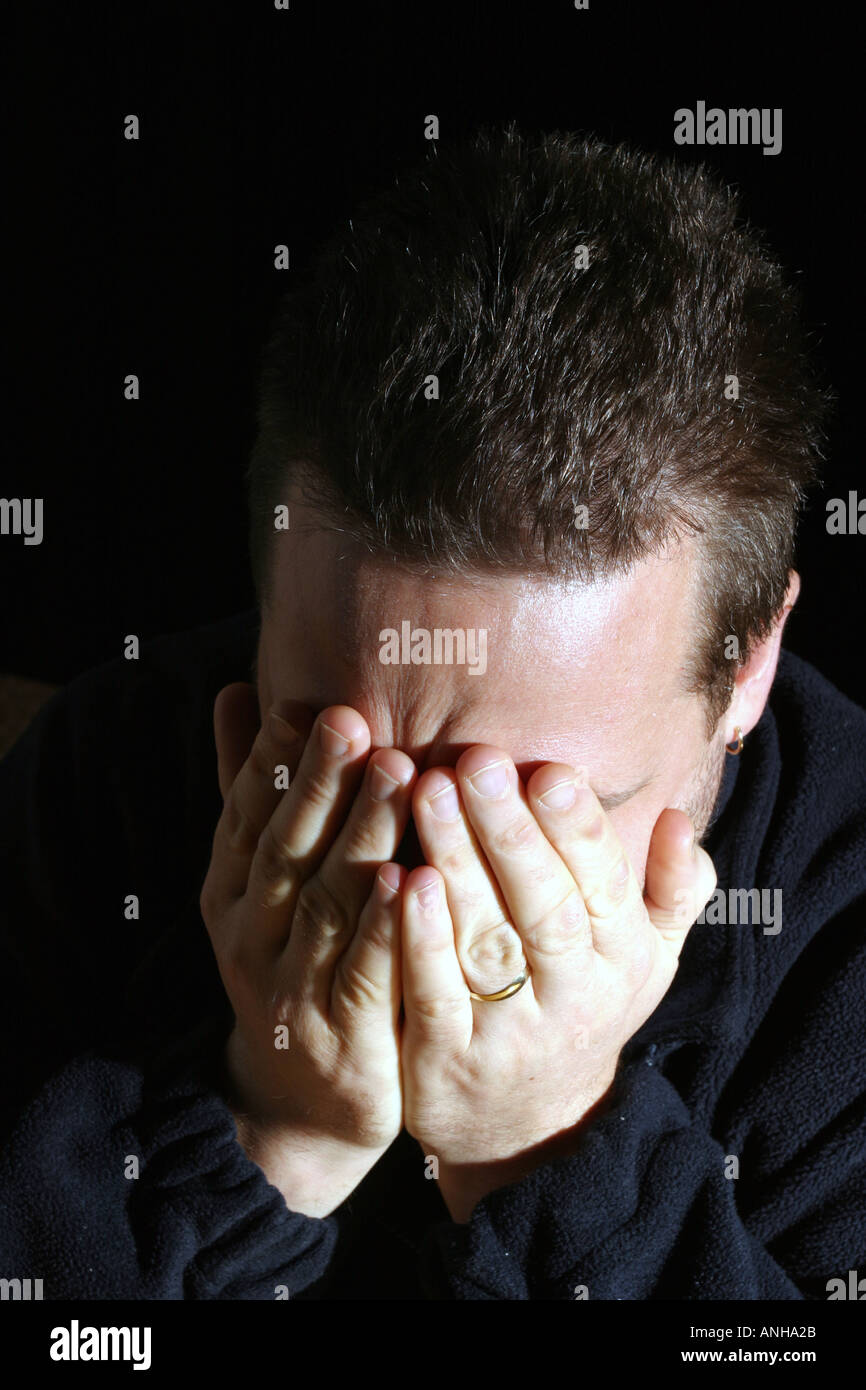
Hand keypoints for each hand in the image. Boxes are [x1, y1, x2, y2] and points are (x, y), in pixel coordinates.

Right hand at [200, 684, 416, 1215]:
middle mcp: (251, 933)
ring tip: (395, 774)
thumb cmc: (294, 958)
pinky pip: (361, 973)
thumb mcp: (261, 881)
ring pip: (326, 901)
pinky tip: (406, 879)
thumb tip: (236, 690)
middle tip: (351, 721)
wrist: (302, 1098)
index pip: (247, 814)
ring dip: (359, 834)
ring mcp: (290, 986)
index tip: (306, 703)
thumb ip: (254, 790)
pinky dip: (381, 926)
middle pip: (285, 849)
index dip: (273, 759)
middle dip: (318, 782)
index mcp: (232, 890)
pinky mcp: (339, 1033)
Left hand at [399, 747, 716, 1219]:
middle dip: (510, 830)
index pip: (603, 884)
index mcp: (623, 958)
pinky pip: (434, 995)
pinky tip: (401, 881)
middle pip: (542, 906)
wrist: (530, 1129)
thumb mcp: (647, 958)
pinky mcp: (448, 1061)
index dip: (577, 828)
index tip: (549, 768)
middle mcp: (574, 996)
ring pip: (486, 940)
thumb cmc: (584, 1008)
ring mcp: (511, 1032)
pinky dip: (418, 939)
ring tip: (429, 791)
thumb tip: (679, 817)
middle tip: (476, 760)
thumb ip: (673, 889)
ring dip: (458, 862)